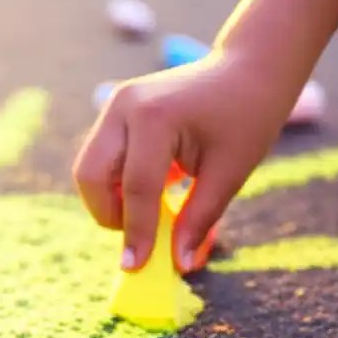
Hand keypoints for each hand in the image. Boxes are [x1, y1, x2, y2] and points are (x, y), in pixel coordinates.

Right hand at [72, 50, 294, 272]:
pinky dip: (116, 184)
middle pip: (90, 176)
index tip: (135, 267)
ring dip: (110, 200)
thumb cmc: (248, 118)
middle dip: (109, 214)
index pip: (136, 187)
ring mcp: (115, 104)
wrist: (249, 70)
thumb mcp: (230, 173)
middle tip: (141, 235)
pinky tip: (153, 191)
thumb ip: (198, 219)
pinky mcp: (116, 111)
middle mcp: (124, 106)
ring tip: (150, 212)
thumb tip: (178, 264)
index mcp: (155, 118)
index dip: (136, 232)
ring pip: (89, 169)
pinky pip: (101, 158)